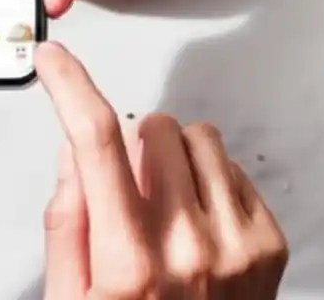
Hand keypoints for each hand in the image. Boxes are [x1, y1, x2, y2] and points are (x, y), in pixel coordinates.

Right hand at [36, 43, 287, 298]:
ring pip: (200, 137)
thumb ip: (66, 223)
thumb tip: (72, 154)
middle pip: (153, 127)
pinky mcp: (269, 244)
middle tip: (126, 187)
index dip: (70, 88)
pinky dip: (210, 185)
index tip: (55, 61)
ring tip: (165, 207)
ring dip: (174, 158)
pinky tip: (197, 227)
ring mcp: (236, 245)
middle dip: (132, 144)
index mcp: (128, 261)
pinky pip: (233, 168)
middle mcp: (187, 248)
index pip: (96, 143)